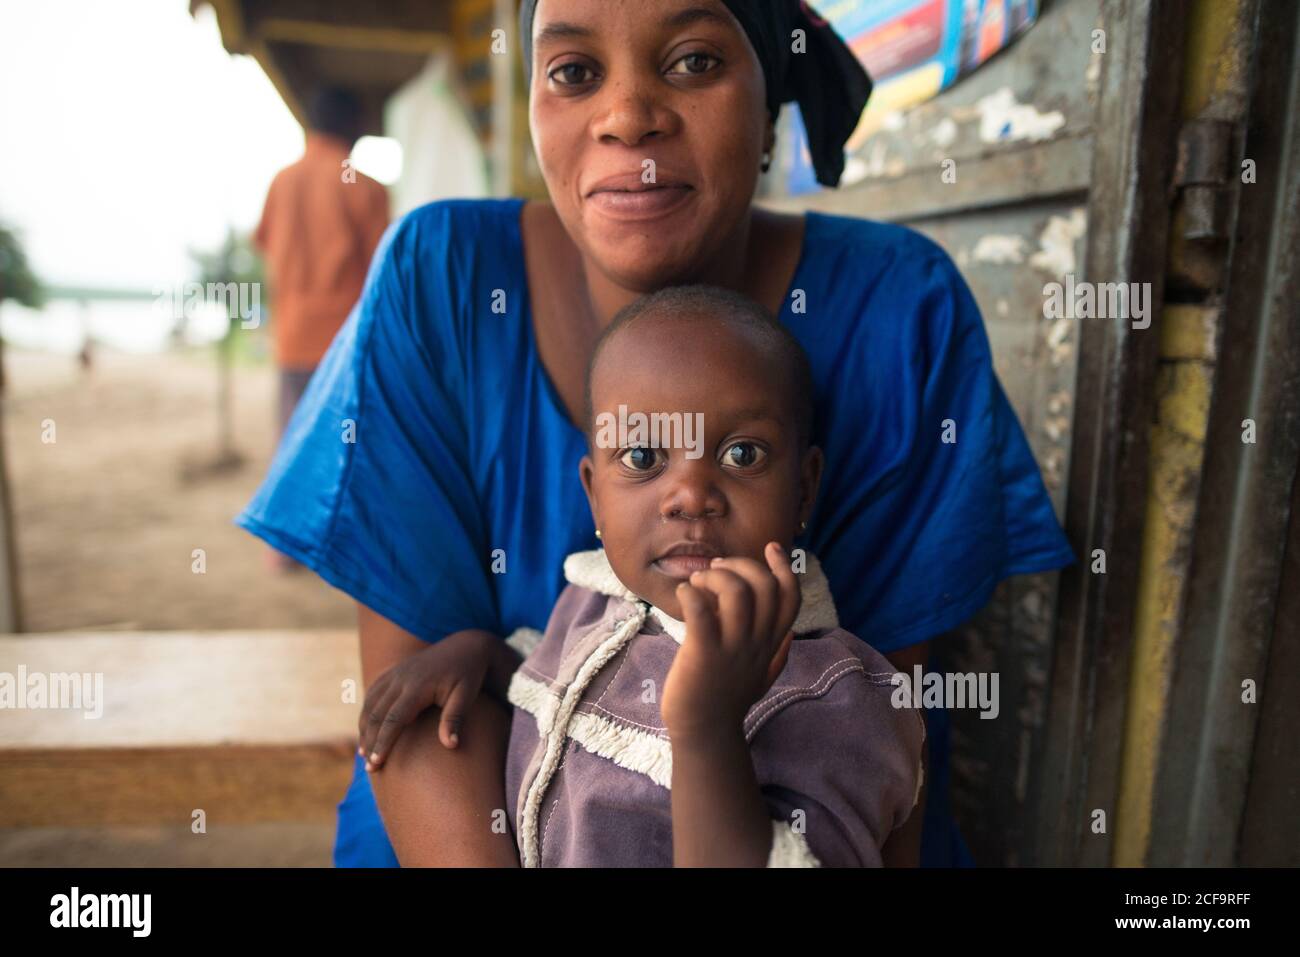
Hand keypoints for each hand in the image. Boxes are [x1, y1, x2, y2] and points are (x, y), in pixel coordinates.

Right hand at [358, 629, 495, 769]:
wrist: (466, 646)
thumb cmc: (468, 675)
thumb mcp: (466, 695)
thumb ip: (455, 718)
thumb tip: (451, 746)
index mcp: (417, 686)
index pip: (393, 719)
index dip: (383, 742)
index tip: (376, 763)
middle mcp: (401, 678)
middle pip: (376, 714)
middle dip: (370, 741)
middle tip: (370, 768)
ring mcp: (395, 673)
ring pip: (370, 703)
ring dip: (365, 728)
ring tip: (364, 753)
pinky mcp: (395, 672)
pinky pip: (373, 692)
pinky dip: (367, 711)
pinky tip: (366, 728)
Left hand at [661, 542, 799, 741]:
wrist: (703, 732)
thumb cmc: (727, 701)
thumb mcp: (762, 676)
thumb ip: (777, 655)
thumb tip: (790, 635)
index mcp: (770, 643)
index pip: (790, 596)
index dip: (784, 567)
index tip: (771, 548)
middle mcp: (757, 642)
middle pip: (765, 586)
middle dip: (740, 565)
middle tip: (715, 568)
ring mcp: (732, 648)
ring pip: (738, 592)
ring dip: (715, 576)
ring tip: (696, 581)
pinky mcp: (703, 654)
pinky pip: (701, 610)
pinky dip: (691, 592)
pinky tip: (682, 594)